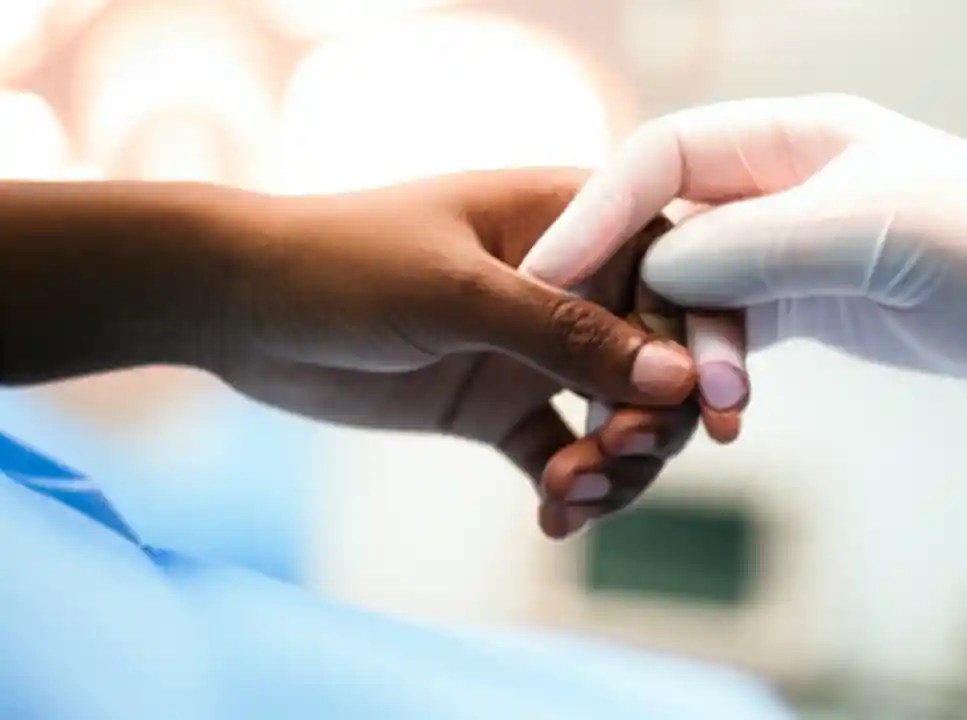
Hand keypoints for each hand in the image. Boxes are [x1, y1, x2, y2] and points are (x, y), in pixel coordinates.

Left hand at [218, 169, 702, 536]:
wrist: (239, 307)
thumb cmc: (341, 264)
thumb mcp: (455, 292)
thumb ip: (564, 333)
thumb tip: (677, 376)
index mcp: (573, 223)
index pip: (674, 280)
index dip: (707, 345)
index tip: (715, 413)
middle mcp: (570, 287)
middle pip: (660, 362)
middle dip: (652, 420)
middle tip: (612, 460)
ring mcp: (538, 351)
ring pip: (620, 419)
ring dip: (615, 467)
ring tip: (571, 496)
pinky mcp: (503, 406)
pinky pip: (565, 457)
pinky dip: (572, 491)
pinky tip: (553, 517)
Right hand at [521, 96, 966, 445]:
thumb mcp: (868, 232)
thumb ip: (750, 245)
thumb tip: (652, 269)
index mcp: (791, 137)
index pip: (662, 157)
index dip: (597, 210)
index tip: (548, 272)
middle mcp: (778, 185)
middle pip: (662, 230)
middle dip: (637, 298)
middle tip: (610, 365)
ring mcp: (789, 248)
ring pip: (690, 294)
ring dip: (686, 351)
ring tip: (714, 407)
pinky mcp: (805, 304)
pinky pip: (728, 335)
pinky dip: (717, 372)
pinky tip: (726, 412)